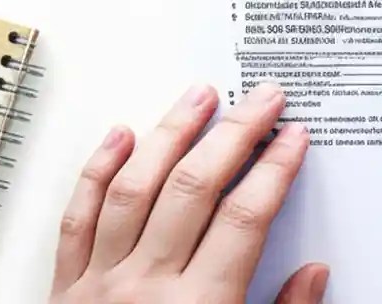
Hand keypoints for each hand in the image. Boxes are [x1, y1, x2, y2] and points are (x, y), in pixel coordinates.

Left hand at [50, 83, 327, 303]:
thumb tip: (315, 274)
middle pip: (194, 189)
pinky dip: (98, 171)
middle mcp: (147, 289)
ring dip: (169, 134)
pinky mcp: (65, 291)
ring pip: (134, 188)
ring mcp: (101, 285)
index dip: (274, 170)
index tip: (294, 138)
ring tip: (199, 97)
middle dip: (234, 135)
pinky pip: (78, 218)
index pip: (246, 218)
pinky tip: (120, 136)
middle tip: (262, 99)